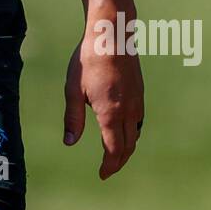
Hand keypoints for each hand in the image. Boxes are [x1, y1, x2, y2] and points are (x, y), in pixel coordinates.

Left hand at [63, 16, 144, 178]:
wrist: (112, 35)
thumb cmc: (89, 60)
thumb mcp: (73, 89)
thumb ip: (73, 118)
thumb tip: (70, 143)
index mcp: (110, 113)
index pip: (114, 150)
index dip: (109, 166)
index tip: (102, 175)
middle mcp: (128, 110)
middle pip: (128, 146)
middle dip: (118, 162)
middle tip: (107, 170)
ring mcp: (137, 101)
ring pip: (135, 134)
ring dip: (126, 148)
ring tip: (114, 154)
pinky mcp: (140, 93)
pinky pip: (139, 121)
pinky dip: (132, 133)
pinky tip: (123, 131)